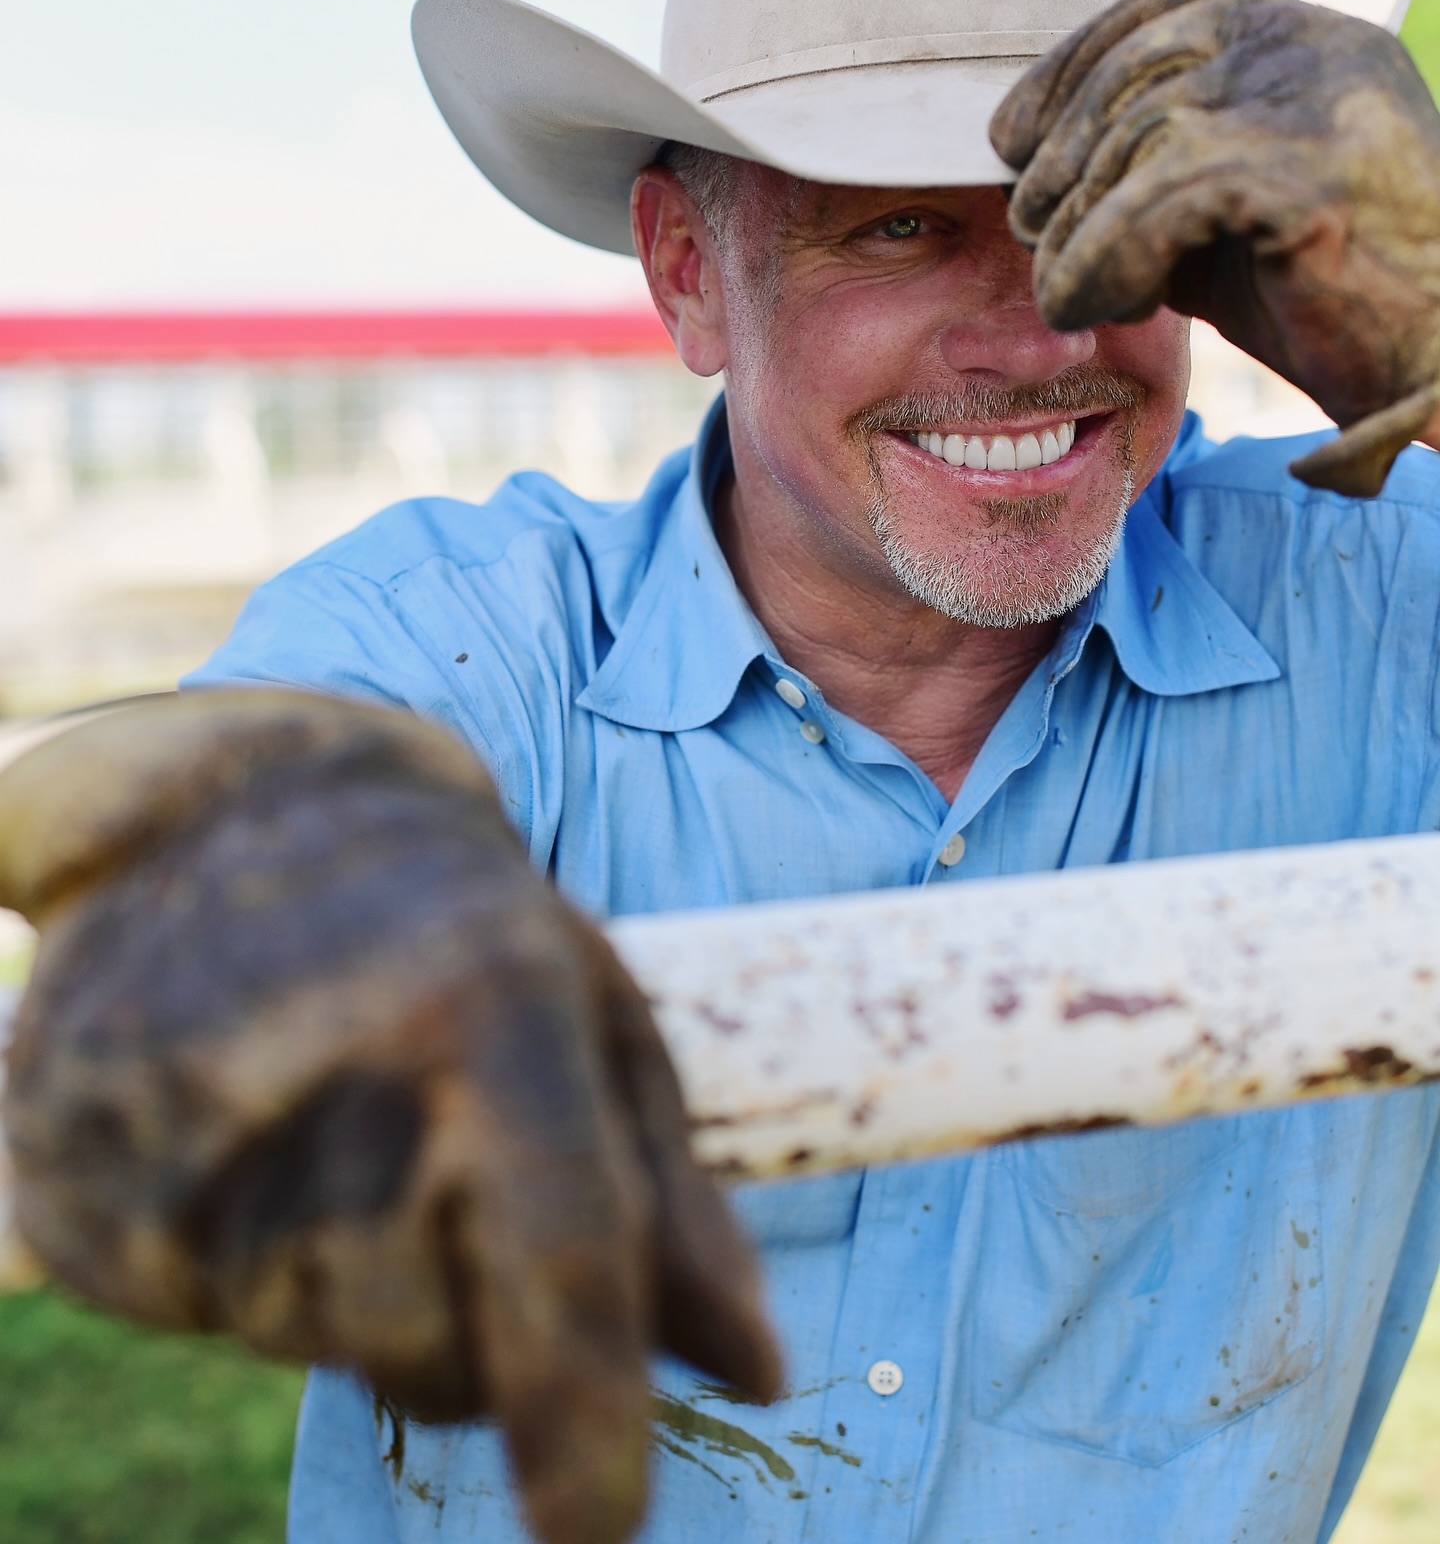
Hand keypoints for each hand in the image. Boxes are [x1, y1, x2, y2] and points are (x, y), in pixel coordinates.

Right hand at [0, 690, 778, 1543]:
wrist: (227, 817)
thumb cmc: (456, 920)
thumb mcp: (598, 1017)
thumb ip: (676, 1200)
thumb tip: (761, 1377)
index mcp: (487, 1008)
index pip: (555, 1260)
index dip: (589, 1419)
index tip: (605, 1529)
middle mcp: (335, 1078)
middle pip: (445, 1346)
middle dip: (487, 1331)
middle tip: (458, 1177)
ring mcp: (188, 1142)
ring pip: (332, 1345)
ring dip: (373, 1290)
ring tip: (357, 1127)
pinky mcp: (85, 1192)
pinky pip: (214, 1318)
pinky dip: (265, 1271)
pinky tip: (266, 1142)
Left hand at [989, 0, 1439, 495]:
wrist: (1432, 366)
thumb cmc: (1329, 297)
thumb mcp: (1224, 213)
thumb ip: (1151, 172)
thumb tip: (1033, 181)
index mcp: (1302, 32)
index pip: (1157, 9)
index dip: (1067, 68)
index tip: (1009, 136)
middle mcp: (1315, 44)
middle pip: (1132, 76)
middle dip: (1062, 161)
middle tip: (1031, 232)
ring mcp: (1316, 103)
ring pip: (1135, 143)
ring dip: (1079, 230)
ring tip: (1077, 292)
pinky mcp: (1308, 175)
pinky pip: (1154, 203)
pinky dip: (1100, 261)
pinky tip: (1090, 306)